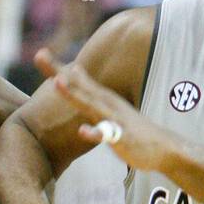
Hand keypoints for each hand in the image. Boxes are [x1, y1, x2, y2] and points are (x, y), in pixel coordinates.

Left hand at [35, 48, 168, 170]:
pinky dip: (95, 133)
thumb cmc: (133, 129)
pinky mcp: (123, 138)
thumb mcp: (109, 106)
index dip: (57, 69)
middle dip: (59, 73)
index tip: (39, 55)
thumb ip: (90, 91)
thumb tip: (75, 71)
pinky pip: (107, 136)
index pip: (77, 81)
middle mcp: (107, 105)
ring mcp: (115, 120)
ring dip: (75, 95)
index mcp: (103, 99)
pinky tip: (82, 131)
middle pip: (80, 87)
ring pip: (92, 106)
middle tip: (40, 57)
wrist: (165, 147)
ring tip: (58, 83)